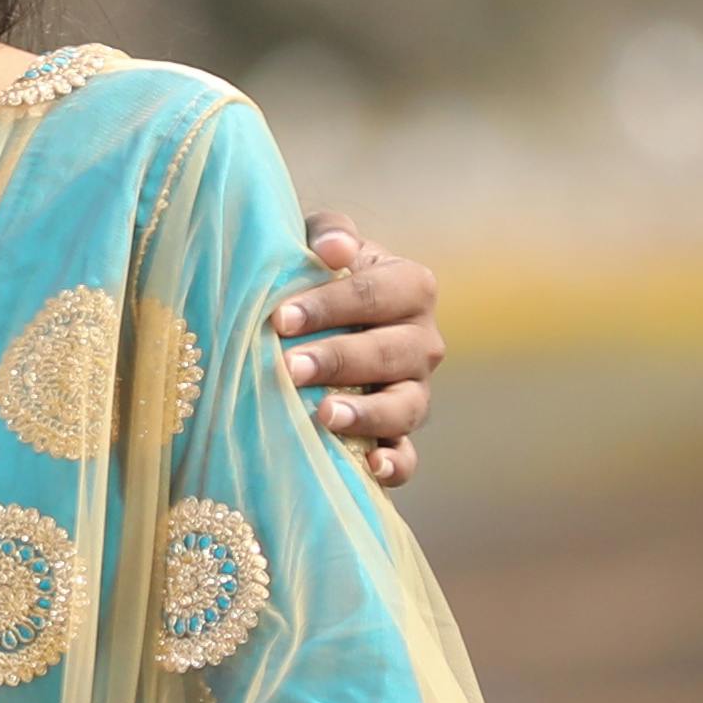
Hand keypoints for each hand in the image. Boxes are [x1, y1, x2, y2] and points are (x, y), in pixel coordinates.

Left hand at [277, 217, 436, 491]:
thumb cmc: (314, 274)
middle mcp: (422, 342)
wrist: (313, 322)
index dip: (329, 305)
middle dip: (338, 360)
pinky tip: (372, 468)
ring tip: (324, 416)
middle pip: (389, 353)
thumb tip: (334, 250)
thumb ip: (329, 233)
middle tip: (289, 367)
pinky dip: (396, 464)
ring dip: (366, 414)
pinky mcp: (399, 435)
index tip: (280, 318)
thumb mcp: (319, 243)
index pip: (374, 294)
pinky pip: (407, 456)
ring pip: (404, 407)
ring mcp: (414, 392)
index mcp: (410, 287)